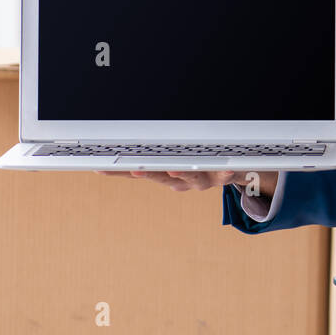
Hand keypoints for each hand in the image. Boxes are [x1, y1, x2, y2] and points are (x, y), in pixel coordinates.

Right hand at [96, 169, 276, 193]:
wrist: (232, 173)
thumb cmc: (197, 166)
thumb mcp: (171, 165)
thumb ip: (150, 158)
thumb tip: (115, 154)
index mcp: (165, 175)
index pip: (138, 173)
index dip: (121, 172)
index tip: (103, 169)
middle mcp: (181, 180)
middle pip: (161, 176)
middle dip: (149, 173)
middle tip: (136, 170)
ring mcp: (202, 179)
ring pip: (191, 176)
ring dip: (183, 173)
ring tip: (174, 169)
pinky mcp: (224, 176)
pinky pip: (225, 174)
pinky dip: (225, 172)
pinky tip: (226, 168)